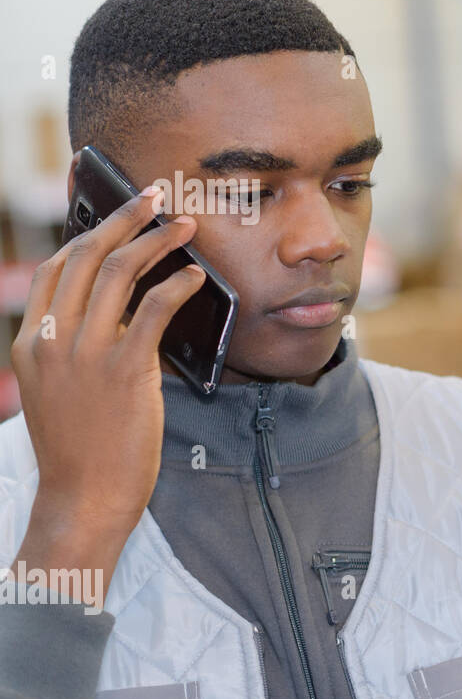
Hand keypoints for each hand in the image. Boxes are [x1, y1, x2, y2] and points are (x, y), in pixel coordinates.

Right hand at [12, 184, 205, 598]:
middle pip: (85, 258)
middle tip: (155, 197)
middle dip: (123, 219)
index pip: (56, 269)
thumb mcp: (60, 394)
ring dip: (156, 243)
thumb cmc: (82, 452)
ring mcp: (85, 355)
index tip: (113, 212)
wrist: (83, 501)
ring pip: (118, 275)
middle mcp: (51, 341)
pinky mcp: (124, 372)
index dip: (88, 233)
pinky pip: (154, 312)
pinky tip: (195, 277)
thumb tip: (119, 313)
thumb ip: (75, 351)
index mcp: (30, 344)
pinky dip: (176, 286)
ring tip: (185, 227)